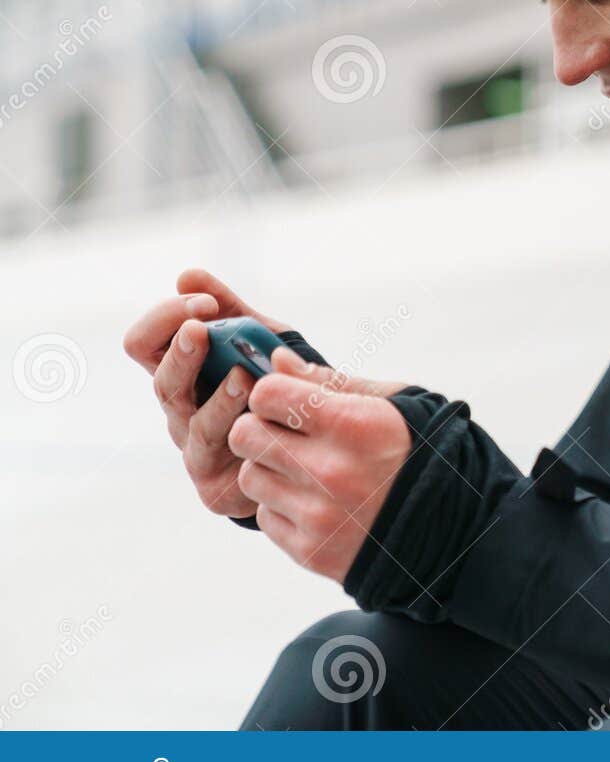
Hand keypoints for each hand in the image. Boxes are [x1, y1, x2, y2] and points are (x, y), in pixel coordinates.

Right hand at [122, 269, 291, 518]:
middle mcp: (181, 413)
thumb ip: (228, 308)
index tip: (203, 304)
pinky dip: (246, 433)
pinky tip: (266, 418)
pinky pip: (225, 460)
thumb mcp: (258, 339)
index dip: (164, 319)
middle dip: (181, 354)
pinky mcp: (215, 487)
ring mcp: (195, 450)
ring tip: (245, 376)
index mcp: (182, 374)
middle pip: (162, 383)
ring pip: (194, 424)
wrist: (314, 445)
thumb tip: (187, 275)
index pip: (144, 344)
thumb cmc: (275, 384)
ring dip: (219, 397)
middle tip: (202, 330)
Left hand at [228, 347, 412, 583]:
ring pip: (249, 477)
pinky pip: (264, 518)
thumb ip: (329, 381)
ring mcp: (319, 514)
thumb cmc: (418, 452)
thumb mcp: (390, 406)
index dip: (273, 393)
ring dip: (269, 471)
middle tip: (287, 436)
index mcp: (353, 425)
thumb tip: (276, 359)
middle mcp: (332, 470)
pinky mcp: (310, 550)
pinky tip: (315, 502)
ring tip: (305, 472)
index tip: (289, 402)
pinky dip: (282, 508)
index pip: (266, 394)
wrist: (450, 526)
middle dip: (260, 429)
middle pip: (244, 435)